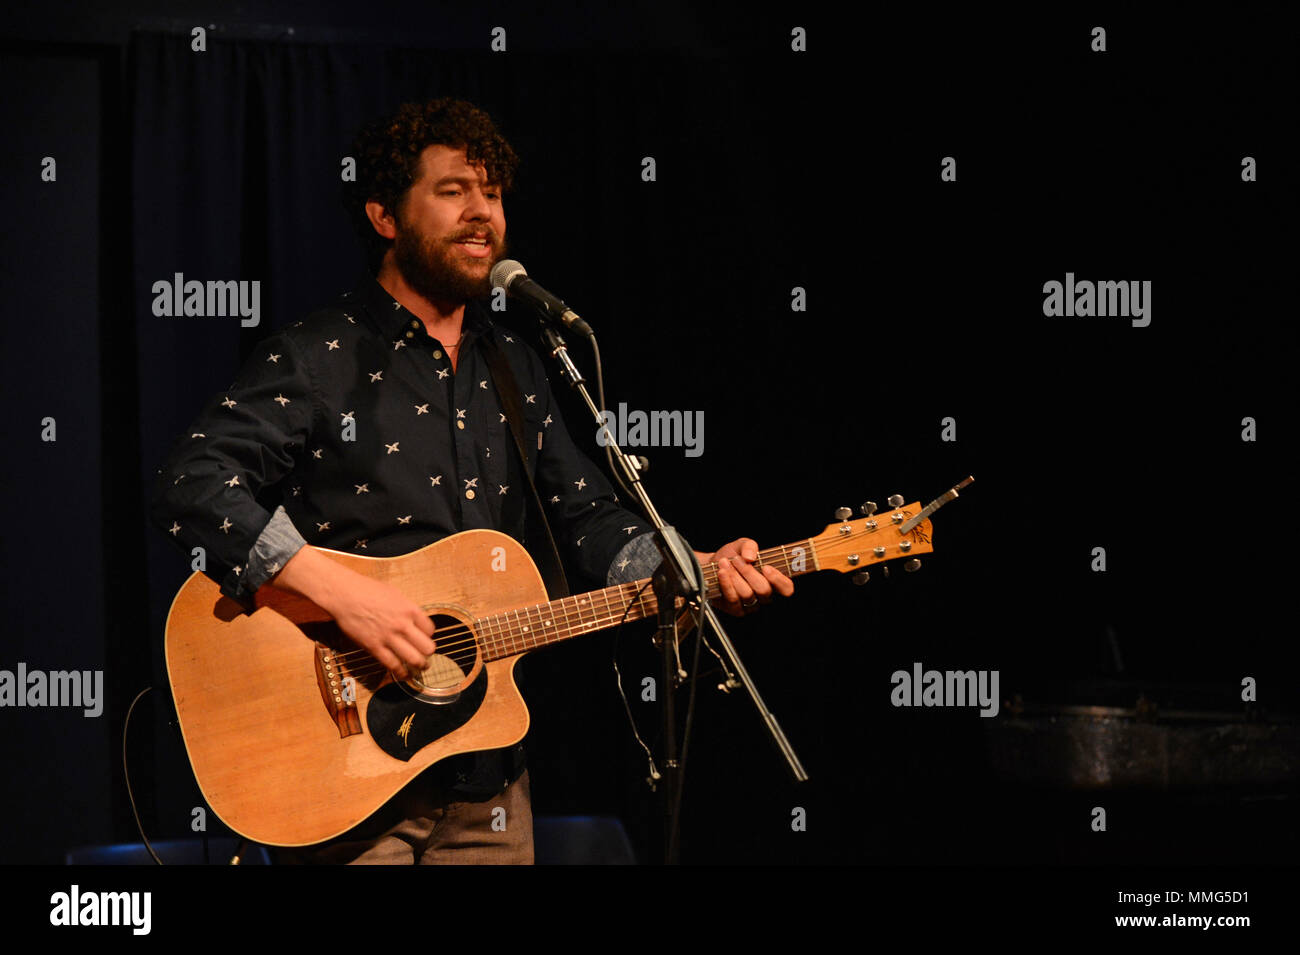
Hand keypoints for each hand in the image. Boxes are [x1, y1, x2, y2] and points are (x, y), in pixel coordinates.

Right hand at [322, 573, 437, 682]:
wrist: (345, 595)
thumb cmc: (367, 590)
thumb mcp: (395, 594)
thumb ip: (406, 609)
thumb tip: (414, 620)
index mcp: (410, 609)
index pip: (430, 629)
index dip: (429, 635)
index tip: (424, 638)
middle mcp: (403, 625)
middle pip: (427, 647)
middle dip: (428, 653)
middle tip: (426, 656)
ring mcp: (389, 637)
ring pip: (414, 659)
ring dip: (420, 666)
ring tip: (420, 668)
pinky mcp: (374, 647)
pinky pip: (393, 665)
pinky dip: (401, 672)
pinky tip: (404, 674)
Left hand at [695, 538, 793, 616]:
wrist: (711, 566)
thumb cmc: (732, 557)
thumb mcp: (742, 545)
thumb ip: (749, 545)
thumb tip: (750, 556)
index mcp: (773, 581)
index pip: (786, 588)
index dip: (778, 580)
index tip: (766, 568)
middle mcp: (764, 596)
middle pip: (764, 590)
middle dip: (748, 572)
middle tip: (737, 560)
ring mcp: (750, 605)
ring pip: (747, 594)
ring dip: (734, 576)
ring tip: (724, 563)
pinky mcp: (736, 609)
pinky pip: (733, 599)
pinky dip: (726, 583)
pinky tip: (721, 572)